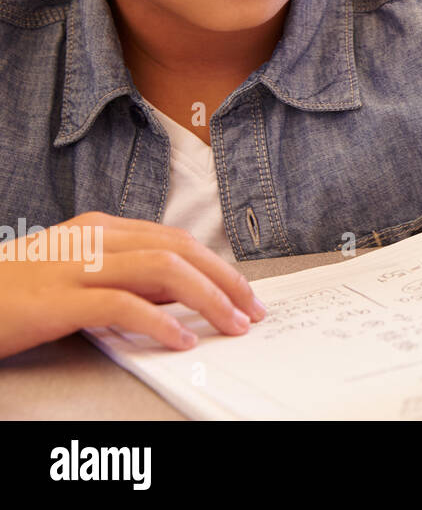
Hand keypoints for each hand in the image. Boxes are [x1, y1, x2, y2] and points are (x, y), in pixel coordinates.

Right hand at [0, 212, 265, 359]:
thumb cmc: (14, 293)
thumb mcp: (78, 275)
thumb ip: (127, 278)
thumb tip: (182, 294)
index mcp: (100, 229)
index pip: (177, 241)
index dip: (218, 267)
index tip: (245, 293)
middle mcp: (93, 239)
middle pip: (179, 250)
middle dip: (225, 280)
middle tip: (252, 310)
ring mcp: (74, 265)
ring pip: (162, 270)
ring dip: (207, 299)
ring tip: (231, 325)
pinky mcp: (55, 299)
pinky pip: (120, 305)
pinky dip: (157, 321)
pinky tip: (179, 338)